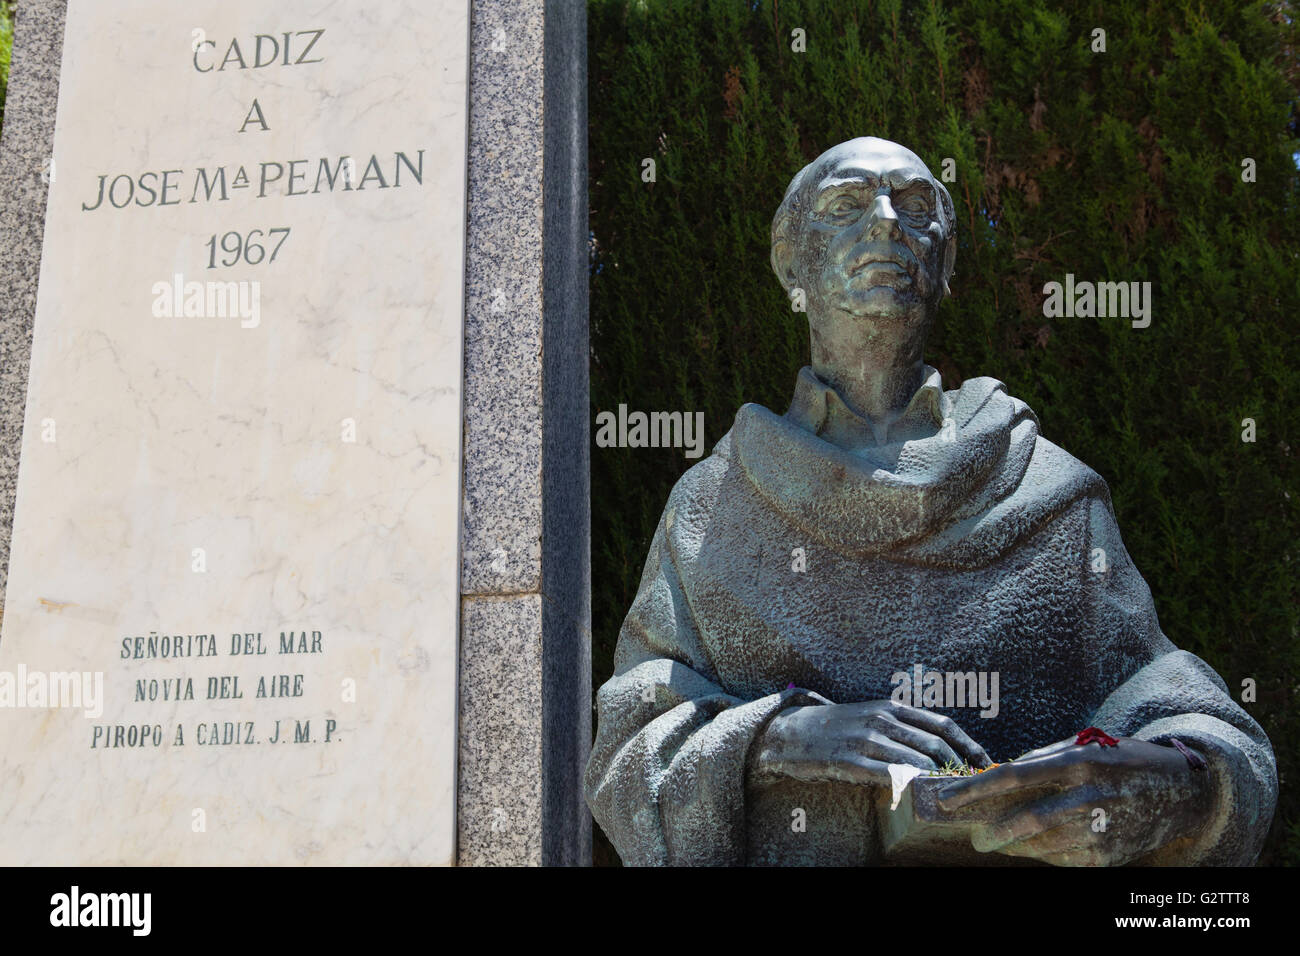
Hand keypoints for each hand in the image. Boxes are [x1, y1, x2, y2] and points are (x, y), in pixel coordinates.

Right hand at [751, 700, 990, 786]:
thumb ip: (902, 727)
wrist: (790, 733)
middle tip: (972, 787)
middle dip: (959, 769)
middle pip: (935, 745)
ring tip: (953, 797)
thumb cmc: (836, 727)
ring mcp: (865, 740)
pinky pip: (888, 775)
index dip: (969, 745)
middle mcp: (882, 720)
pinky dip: (910, 787)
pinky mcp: (849, 762)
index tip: (985, 763)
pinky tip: (921, 797)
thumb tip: (941, 749)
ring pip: (916, 762)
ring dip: (939, 782)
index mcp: (891, 708)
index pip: (942, 725)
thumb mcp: (871, 715)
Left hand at [935, 736, 1214, 865]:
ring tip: (1001, 841)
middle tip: (975, 836)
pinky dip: (1044, 854)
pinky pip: (1062, 859)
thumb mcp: (1085, 747)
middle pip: (1023, 820)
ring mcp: (1099, 830)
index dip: (974, 788)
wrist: (1182, 792)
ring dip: (1014, 845)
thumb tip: (1001, 771)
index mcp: (1077, 762)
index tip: (946, 797)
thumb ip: (1044, 758)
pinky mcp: (1107, 857)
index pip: (1012, 775)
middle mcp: (1087, 796)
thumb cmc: (1124, 761)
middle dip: (991, 831)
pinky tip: (1037, 847)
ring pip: (1039, 844)